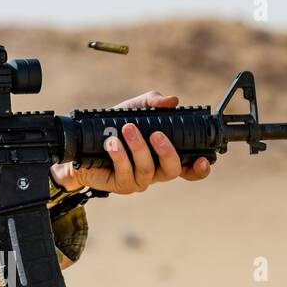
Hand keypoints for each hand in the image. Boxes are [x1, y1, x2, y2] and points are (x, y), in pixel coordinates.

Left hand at [50, 91, 212, 193]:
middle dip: (167, 152)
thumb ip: (152, 103)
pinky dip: (120, 157)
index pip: (188, 167)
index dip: (199, 168)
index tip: (204, 160)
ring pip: (148, 171)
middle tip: (156, 134)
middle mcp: (154, 171)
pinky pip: (125, 174)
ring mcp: (137, 181)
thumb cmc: (112, 128)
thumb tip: (172, 100)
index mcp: (163, 157)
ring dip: (139, 148)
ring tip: (127, 130)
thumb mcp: (133, 110)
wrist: (82, 145)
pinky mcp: (120, 185)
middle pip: (173, 171)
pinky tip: (113, 144)